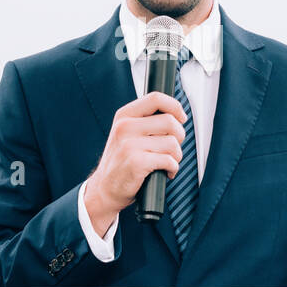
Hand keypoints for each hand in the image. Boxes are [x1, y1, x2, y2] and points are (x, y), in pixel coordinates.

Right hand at [84, 92, 186, 232]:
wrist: (105, 188)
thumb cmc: (121, 161)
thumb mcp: (126, 133)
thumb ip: (145, 121)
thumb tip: (176, 115)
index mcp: (124, 116)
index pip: (155, 98)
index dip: (175, 106)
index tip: (181, 117)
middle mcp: (125, 127)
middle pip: (170, 121)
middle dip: (179, 136)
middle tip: (173, 147)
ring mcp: (130, 145)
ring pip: (172, 143)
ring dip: (176, 156)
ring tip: (167, 162)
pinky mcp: (137, 162)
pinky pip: (169, 160)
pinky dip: (173, 168)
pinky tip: (165, 172)